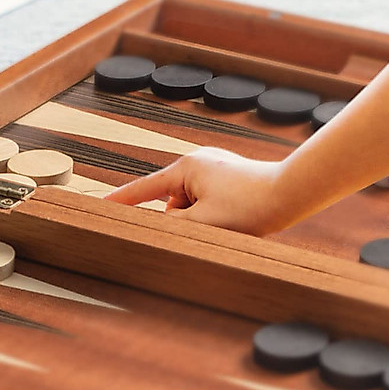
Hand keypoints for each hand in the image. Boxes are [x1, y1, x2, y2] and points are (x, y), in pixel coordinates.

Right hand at [107, 148, 286, 234]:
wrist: (290, 193)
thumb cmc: (250, 205)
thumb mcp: (203, 222)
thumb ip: (173, 226)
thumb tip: (163, 224)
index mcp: (185, 167)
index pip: (143, 189)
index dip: (120, 201)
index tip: (98, 207)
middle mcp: (197, 162)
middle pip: (172, 203)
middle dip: (184, 219)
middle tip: (210, 226)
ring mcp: (214, 169)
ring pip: (192, 206)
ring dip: (202, 220)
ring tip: (230, 221)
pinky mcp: (228, 178)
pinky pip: (208, 202)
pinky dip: (215, 215)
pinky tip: (236, 218)